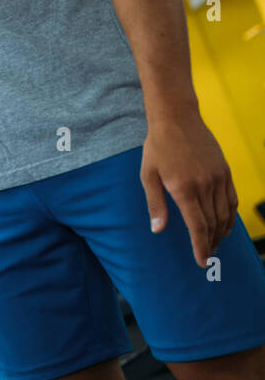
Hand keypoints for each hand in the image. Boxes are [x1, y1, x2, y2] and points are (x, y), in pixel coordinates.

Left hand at [142, 117, 237, 267]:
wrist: (177, 118)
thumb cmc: (157, 147)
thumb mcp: (147, 175)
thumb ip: (155, 204)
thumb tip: (158, 230)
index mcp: (184, 189)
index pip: (197, 226)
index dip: (200, 246)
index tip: (201, 261)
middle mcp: (205, 185)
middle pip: (213, 223)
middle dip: (210, 243)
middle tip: (206, 255)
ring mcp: (218, 178)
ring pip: (225, 214)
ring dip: (221, 232)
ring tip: (214, 244)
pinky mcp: (226, 171)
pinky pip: (232, 199)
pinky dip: (230, 216)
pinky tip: (224, 224)